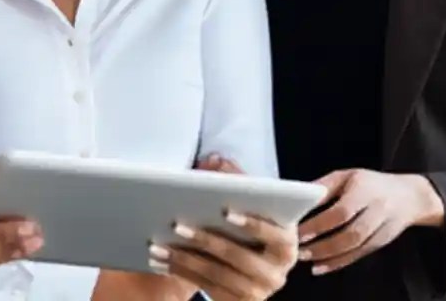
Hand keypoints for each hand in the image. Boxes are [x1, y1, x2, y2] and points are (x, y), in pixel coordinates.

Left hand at [150, 153, 294, 299]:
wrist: (250, 274)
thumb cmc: (248, 232)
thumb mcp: (248, 208)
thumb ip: (237, 183)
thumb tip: (216, 159)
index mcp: (286, 243)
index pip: (274, 234)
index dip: (252, 223)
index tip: (226, 211)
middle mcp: (277, 271)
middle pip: (238, 256)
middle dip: (206, 240)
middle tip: (177, 225)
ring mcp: (258, 291)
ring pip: (217, 274)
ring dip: (185, 258)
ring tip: (159, 244)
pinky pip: (207, 288)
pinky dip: (181, 272)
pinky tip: (161, 261)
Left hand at [298, 169, 443, 275]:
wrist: (409, 196)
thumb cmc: (371, 183)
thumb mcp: (347, 176)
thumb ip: (323, 186)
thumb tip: (297, 195)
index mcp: (365, 190)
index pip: (342, 211)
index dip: (320, 224)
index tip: (300, 231)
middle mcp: (377, 210)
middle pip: (351, 233)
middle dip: (323, 245)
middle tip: (300, 250)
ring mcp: (382, 228)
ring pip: (357, 248)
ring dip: (329, 257)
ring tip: (307, 258)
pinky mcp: (382, 242)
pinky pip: (360, 255)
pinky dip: (339, 263)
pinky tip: (322, 266)